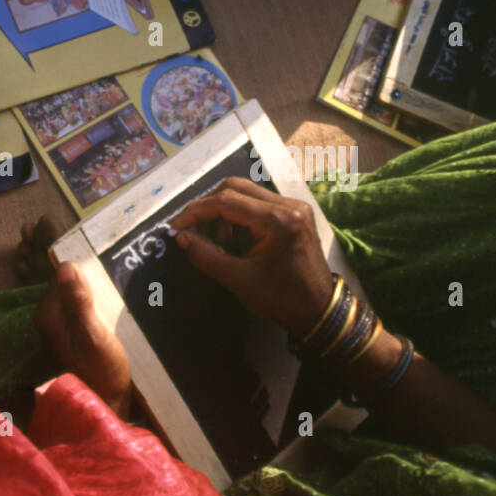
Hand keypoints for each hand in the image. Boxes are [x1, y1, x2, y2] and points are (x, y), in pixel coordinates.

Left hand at [34, 261, 131, 417]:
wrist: (108, 403)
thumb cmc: (102, 371)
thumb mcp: (94, 335)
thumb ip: (78, 303)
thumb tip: (67, 267)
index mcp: (48, 313)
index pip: (64, 274)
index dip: (87, 271)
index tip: (108, 277)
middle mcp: (49, 317)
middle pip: (72, 283)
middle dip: (94, 282)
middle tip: (116, 293)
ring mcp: (62, 325)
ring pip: (81, 295)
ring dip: (99, 294)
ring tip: (118, 305)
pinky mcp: (76, 333)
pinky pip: (86, 308)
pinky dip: (100, 306)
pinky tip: (115, 314)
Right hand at [171, 177, 334, 337]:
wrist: (318, 308)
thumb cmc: (281, 299)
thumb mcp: (238, 280)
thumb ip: (206, 255)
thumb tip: (181, 236)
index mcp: (278, 221)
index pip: (227, 201)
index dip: (196, 212)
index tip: (177, 226)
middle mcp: (289, 205)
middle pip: (235, 187)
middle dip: (208, 207)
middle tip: (194, 231)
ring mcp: (293, 207)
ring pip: (245, 192)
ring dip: (222, 212)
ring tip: (217, 241)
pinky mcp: (293, 213)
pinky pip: (257, 203)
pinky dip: (237, 216)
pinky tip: (234, 239)